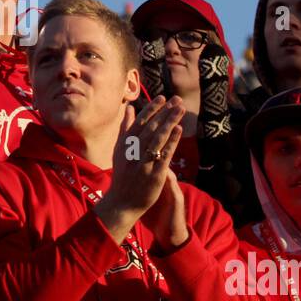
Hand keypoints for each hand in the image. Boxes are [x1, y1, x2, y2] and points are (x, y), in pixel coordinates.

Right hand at [94, 97, 184, 242]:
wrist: (121, 202)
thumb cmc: (123, 175)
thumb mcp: (119, 149)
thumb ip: (125, 128)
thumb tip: (129, 108)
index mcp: (125, 144)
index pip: (140, 123)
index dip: (151, 109)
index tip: (162, 97)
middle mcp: (132, 152)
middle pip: (150, 128)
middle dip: (164, 112)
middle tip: (177, 100)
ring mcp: (143, 163)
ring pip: (157, 139)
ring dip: (170, 122)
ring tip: (181, 109)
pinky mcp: (154, 175)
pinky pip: (164, 155)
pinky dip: (172, 141)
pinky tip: (179, 129)